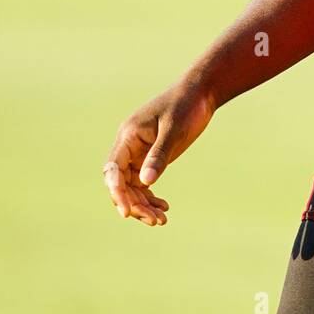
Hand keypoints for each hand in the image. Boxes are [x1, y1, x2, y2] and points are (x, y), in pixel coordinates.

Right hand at [102, 78, 214, 226]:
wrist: (200, 93)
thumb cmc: (186, 106)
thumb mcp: (174, 131)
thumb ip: (159, 155)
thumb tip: (146, 183)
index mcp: (128, 136)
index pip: (113, 169)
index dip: (117, 192)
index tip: (126, 212)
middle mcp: (129, 146)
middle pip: (121, 183)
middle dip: (134, 204)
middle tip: (156, 221)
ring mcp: (138, 152)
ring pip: (132, 186)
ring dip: (143, 204)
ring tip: (162, 220)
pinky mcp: (150, 157)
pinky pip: (143, 182)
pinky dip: (150, 196)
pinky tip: (164, 206)